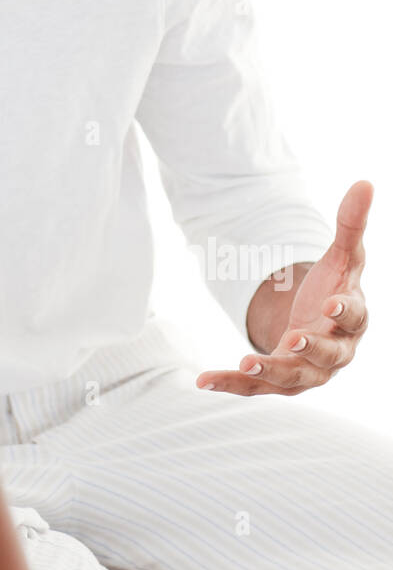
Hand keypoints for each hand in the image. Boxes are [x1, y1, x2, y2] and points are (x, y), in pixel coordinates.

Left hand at [196, 180, 372, 396]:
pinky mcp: (276, 381)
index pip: (354, 318)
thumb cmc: (333, 288)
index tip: (331, 304)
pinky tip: (203, 380)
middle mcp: (333, 352)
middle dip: (310, 347)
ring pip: (291, 377)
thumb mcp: (341, 256)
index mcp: (352, 321)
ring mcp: (306, 371)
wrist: (315, 323)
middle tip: (293, 337)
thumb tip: (365, 182)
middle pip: (327, 355)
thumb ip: (351, 223)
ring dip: (270, 371)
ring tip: (247, 362)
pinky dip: (230, 384)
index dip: (344, 312)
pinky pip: (254, 387)